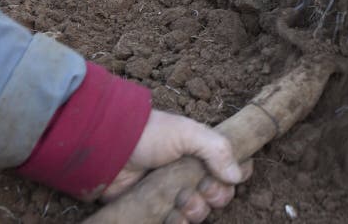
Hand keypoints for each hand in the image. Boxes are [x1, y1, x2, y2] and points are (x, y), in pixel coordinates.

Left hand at [102, 110, 252, 222]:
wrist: (110, 147)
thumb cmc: (151, 134)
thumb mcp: (188, 133)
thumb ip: (217, 149)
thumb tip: (237, 175)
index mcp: (202, 154)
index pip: (231, 169)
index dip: (234, 177)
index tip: (226, 176)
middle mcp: (191, 174)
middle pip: (219, 196)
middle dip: (215, 196)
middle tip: (201, 187)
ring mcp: (174, 193)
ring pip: (199, 212)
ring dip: (196, 210)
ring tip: (182, 200)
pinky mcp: (157, 208)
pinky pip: (176, 223)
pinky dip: (178, 222)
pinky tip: (173, 215)